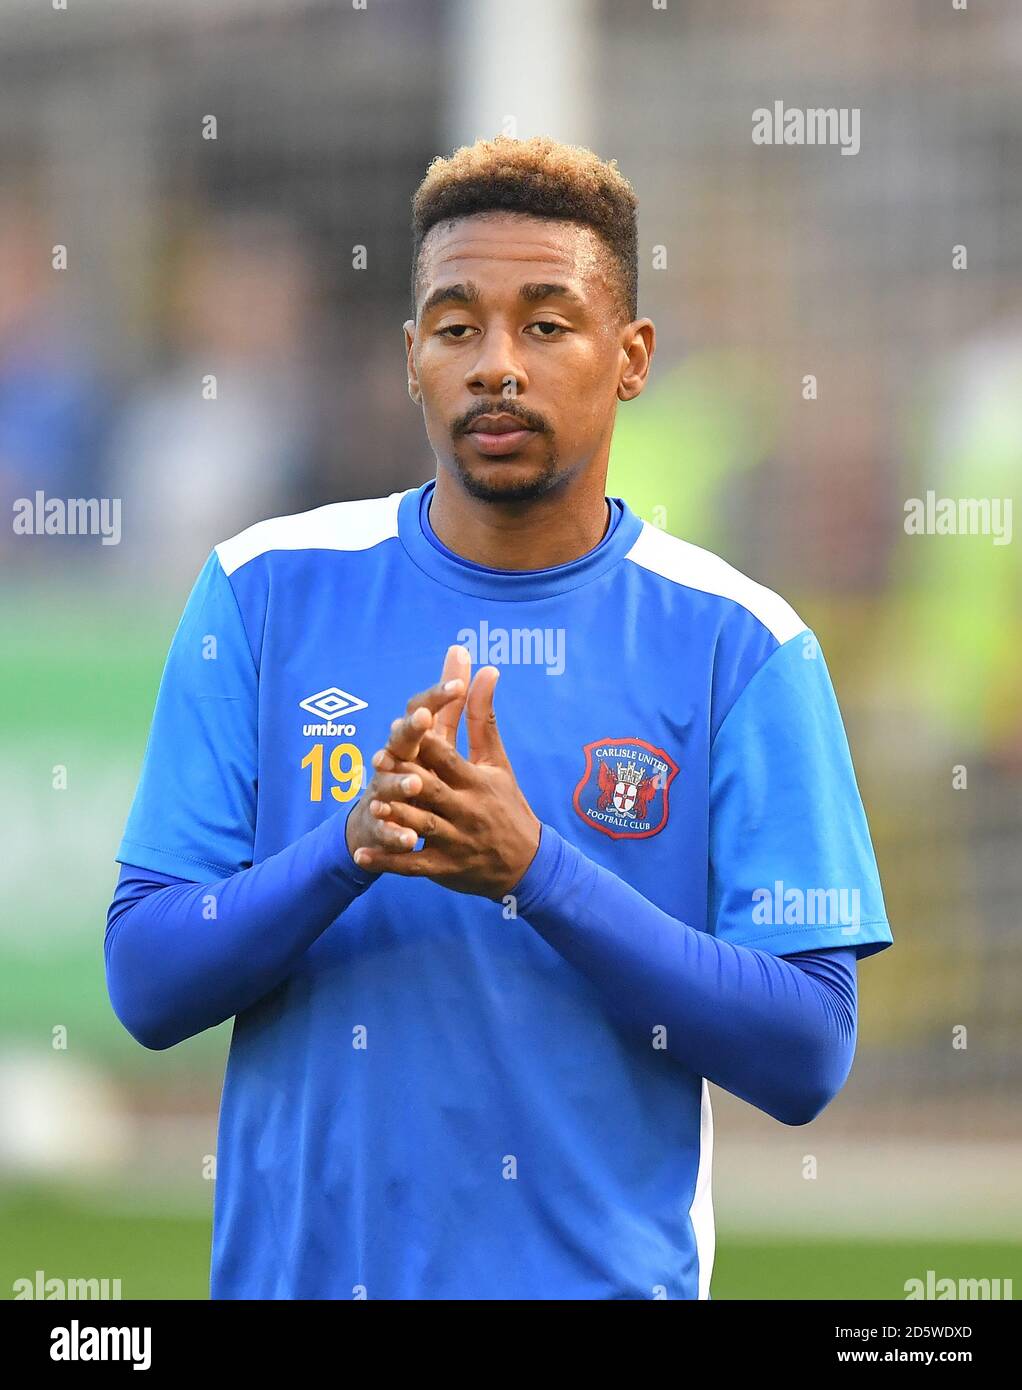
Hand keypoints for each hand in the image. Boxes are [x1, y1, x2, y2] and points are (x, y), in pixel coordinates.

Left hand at [352, 662, 541, 900]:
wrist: (526, 863)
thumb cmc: (507, 804)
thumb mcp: (498, 762)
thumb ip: (483, 717)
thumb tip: (487, 669)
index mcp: (476, 782)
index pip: (449, 757)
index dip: (427, 741)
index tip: (405, 724)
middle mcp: (465, 809)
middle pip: (432, 790)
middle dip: (407, 777)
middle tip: (378, 760)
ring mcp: (454, 841)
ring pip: (422, 827)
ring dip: (396, 818)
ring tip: (370, 807)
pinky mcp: (444, 867)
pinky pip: (412, 866)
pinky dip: (388, 862)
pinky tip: (362, 856)